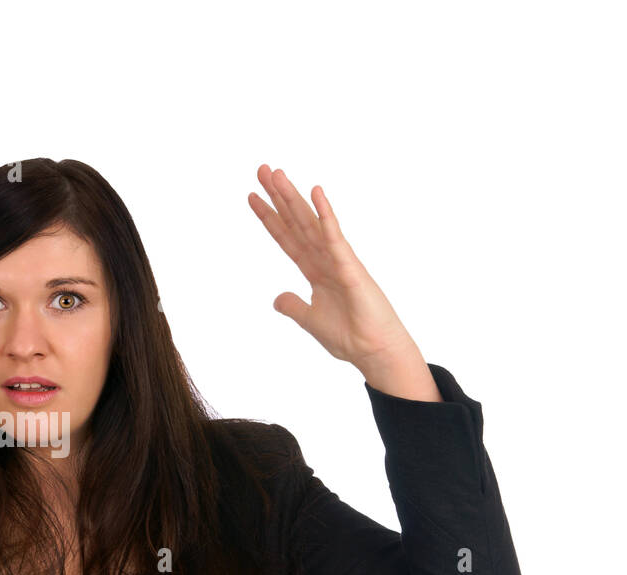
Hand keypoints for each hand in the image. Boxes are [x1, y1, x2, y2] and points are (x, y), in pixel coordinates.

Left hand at [248, 165, 412, 366]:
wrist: (374, 351)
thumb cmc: (350, 336)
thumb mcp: (310, 320)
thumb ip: (293, 306)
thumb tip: (277, 298)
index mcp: (315, 271)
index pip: (287, 238)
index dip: (269, 218)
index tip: (252, 197)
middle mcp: (325, 259)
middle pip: (296, 222)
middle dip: (278, 197)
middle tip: (262, 169)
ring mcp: (338, 260)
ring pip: (311, 223)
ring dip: (294, 198)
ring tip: (276, 174)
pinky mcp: (351, 267)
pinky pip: (334, 236)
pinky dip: (325, 215)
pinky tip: (316, 193)